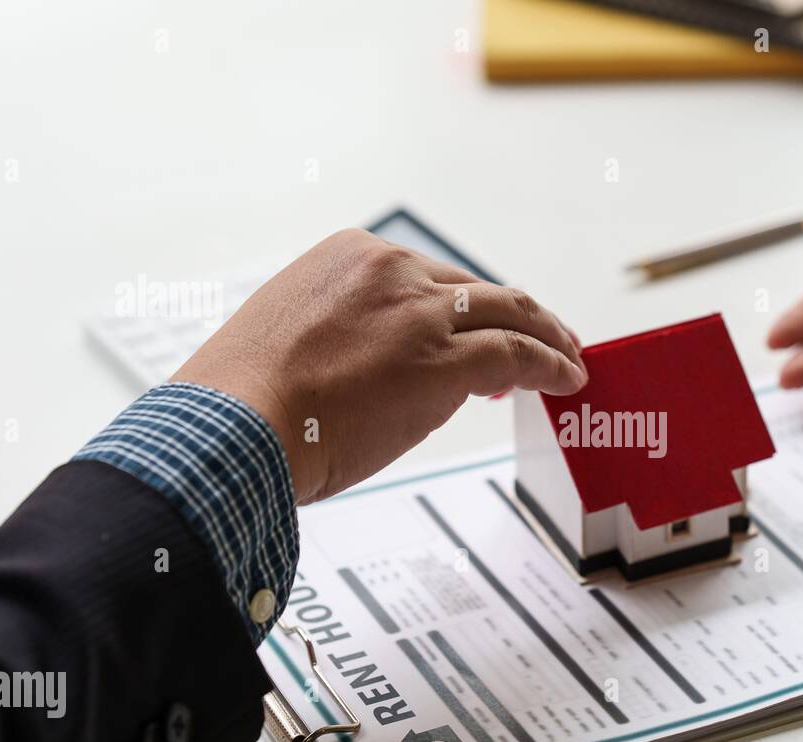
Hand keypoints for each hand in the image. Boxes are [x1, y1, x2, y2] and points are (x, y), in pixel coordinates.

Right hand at [173, 228, 586, 503]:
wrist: (232, 425)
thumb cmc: (245, 401)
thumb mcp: (291, 335)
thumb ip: (344, 334)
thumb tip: (386, 368)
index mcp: (350, 256)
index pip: (429, 280)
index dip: (465, 310)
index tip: (480, 332)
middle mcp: (392, 270)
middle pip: (476, 290)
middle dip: (519, 316)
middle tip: (549, 339)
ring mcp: (420, 313)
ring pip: (508, 314)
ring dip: (547, 338)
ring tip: (570, 360)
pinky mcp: (443, 361)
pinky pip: (517, 355)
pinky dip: (551, 366)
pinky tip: (568, 382)